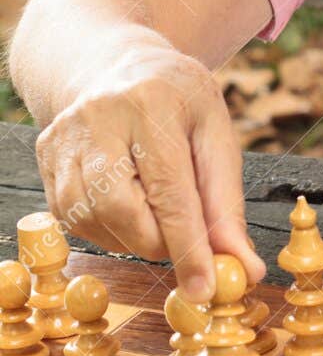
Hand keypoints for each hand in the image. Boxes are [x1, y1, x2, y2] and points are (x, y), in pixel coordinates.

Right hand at [35, 36, 265, 304]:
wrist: (118, 66)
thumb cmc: (178, 102)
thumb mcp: (216, 136)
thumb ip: (227, 205)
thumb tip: (243, 269)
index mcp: (151, 104)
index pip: (170, 192)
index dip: (189, 247)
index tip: (205, 290)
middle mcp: (97, 118)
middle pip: (122, 211)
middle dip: (159, 241)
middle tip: (184, 239)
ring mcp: (64, 139)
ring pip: (94, 222)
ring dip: (133, 236)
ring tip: (156, 209)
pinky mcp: (46, 158)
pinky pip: (74, 219)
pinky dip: (108, 227)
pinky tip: (128, 203)